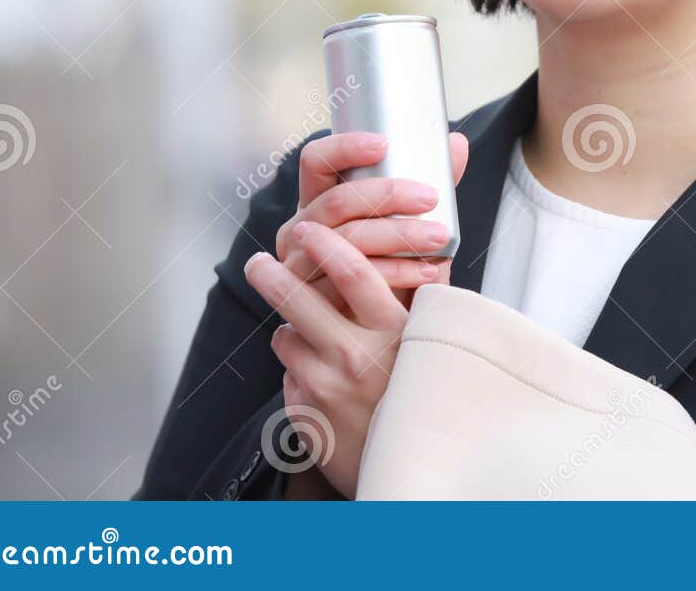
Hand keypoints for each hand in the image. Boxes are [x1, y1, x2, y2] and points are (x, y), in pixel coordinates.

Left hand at [244, 220, 437, 497]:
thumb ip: (424, 299)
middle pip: (296, 297)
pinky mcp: (304, 414)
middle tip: (259, 260)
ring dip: (294, 331)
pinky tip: (326, 379)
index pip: (352, 270)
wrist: (415, 466)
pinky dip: (301, 370)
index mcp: (395, 332)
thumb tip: (425, 250)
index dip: (325, 242)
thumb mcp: (436, 343)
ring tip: (314, 338)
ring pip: (285, 336)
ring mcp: (325, 388)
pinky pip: (289, 376)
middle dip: (270, 272)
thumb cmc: (431, 397)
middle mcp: (356, 356)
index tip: (308, 228)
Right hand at [275, 131, 469, 309]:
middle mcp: (301, 228)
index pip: (316, 161)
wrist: (375, 324)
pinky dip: (396, 271)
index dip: (344, 148)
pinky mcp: (312, 298)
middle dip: (387, 195)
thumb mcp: (399, 221)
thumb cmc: (386, 261)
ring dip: (398, 235)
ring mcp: (300, 264)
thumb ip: (422, 186)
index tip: (383, 145)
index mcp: (317, 200)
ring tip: (439, 237)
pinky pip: (353, 278)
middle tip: (430, 197)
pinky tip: (425, 270)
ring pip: (346, 241)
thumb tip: (457, 144)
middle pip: (336, 201)